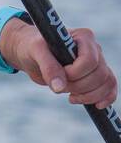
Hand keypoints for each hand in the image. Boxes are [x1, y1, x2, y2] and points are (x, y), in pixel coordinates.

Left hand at [0, 21, 117, 109]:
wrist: (32, 54)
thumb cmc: (34, 48)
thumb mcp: (36, 52)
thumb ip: (48, 67)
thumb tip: (59, 88)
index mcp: (83, 36)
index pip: (89, 61)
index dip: (74, 74)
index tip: (59, 75)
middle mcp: (95, 49)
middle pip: (99, 75)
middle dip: (78, 86)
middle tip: (59, 87)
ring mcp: (98, 63)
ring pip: (107, 83)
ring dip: (88, 96)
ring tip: (70, 97)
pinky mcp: (96, 76)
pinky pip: (110, 88)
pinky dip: (106, 98)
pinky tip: (96, 105)